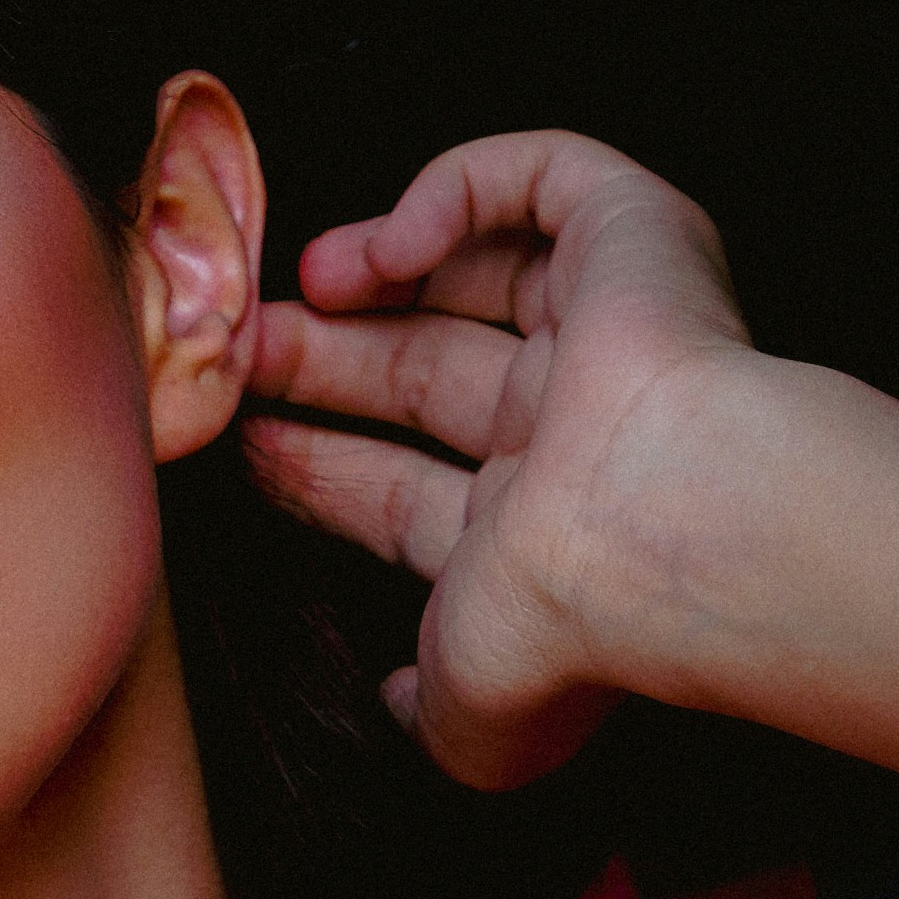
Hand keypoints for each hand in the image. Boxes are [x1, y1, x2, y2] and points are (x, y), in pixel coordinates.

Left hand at [237, 127, 898, 833]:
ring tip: (300, 289)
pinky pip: (542, 177)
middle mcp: (570, 435)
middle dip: (326, 366)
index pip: (406, 492)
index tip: (244, 446)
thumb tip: (391, 703)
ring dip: (374, 277)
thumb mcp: (462, 721)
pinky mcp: (635, 236)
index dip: (319, 466)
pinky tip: (390, 246)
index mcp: (532, 540)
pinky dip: (455, 190)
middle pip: (424, 378)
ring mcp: (607, 333)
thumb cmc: (566, 629)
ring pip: (475, 277)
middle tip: (244, 356)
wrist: (654, 531)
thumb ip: (416, 712)